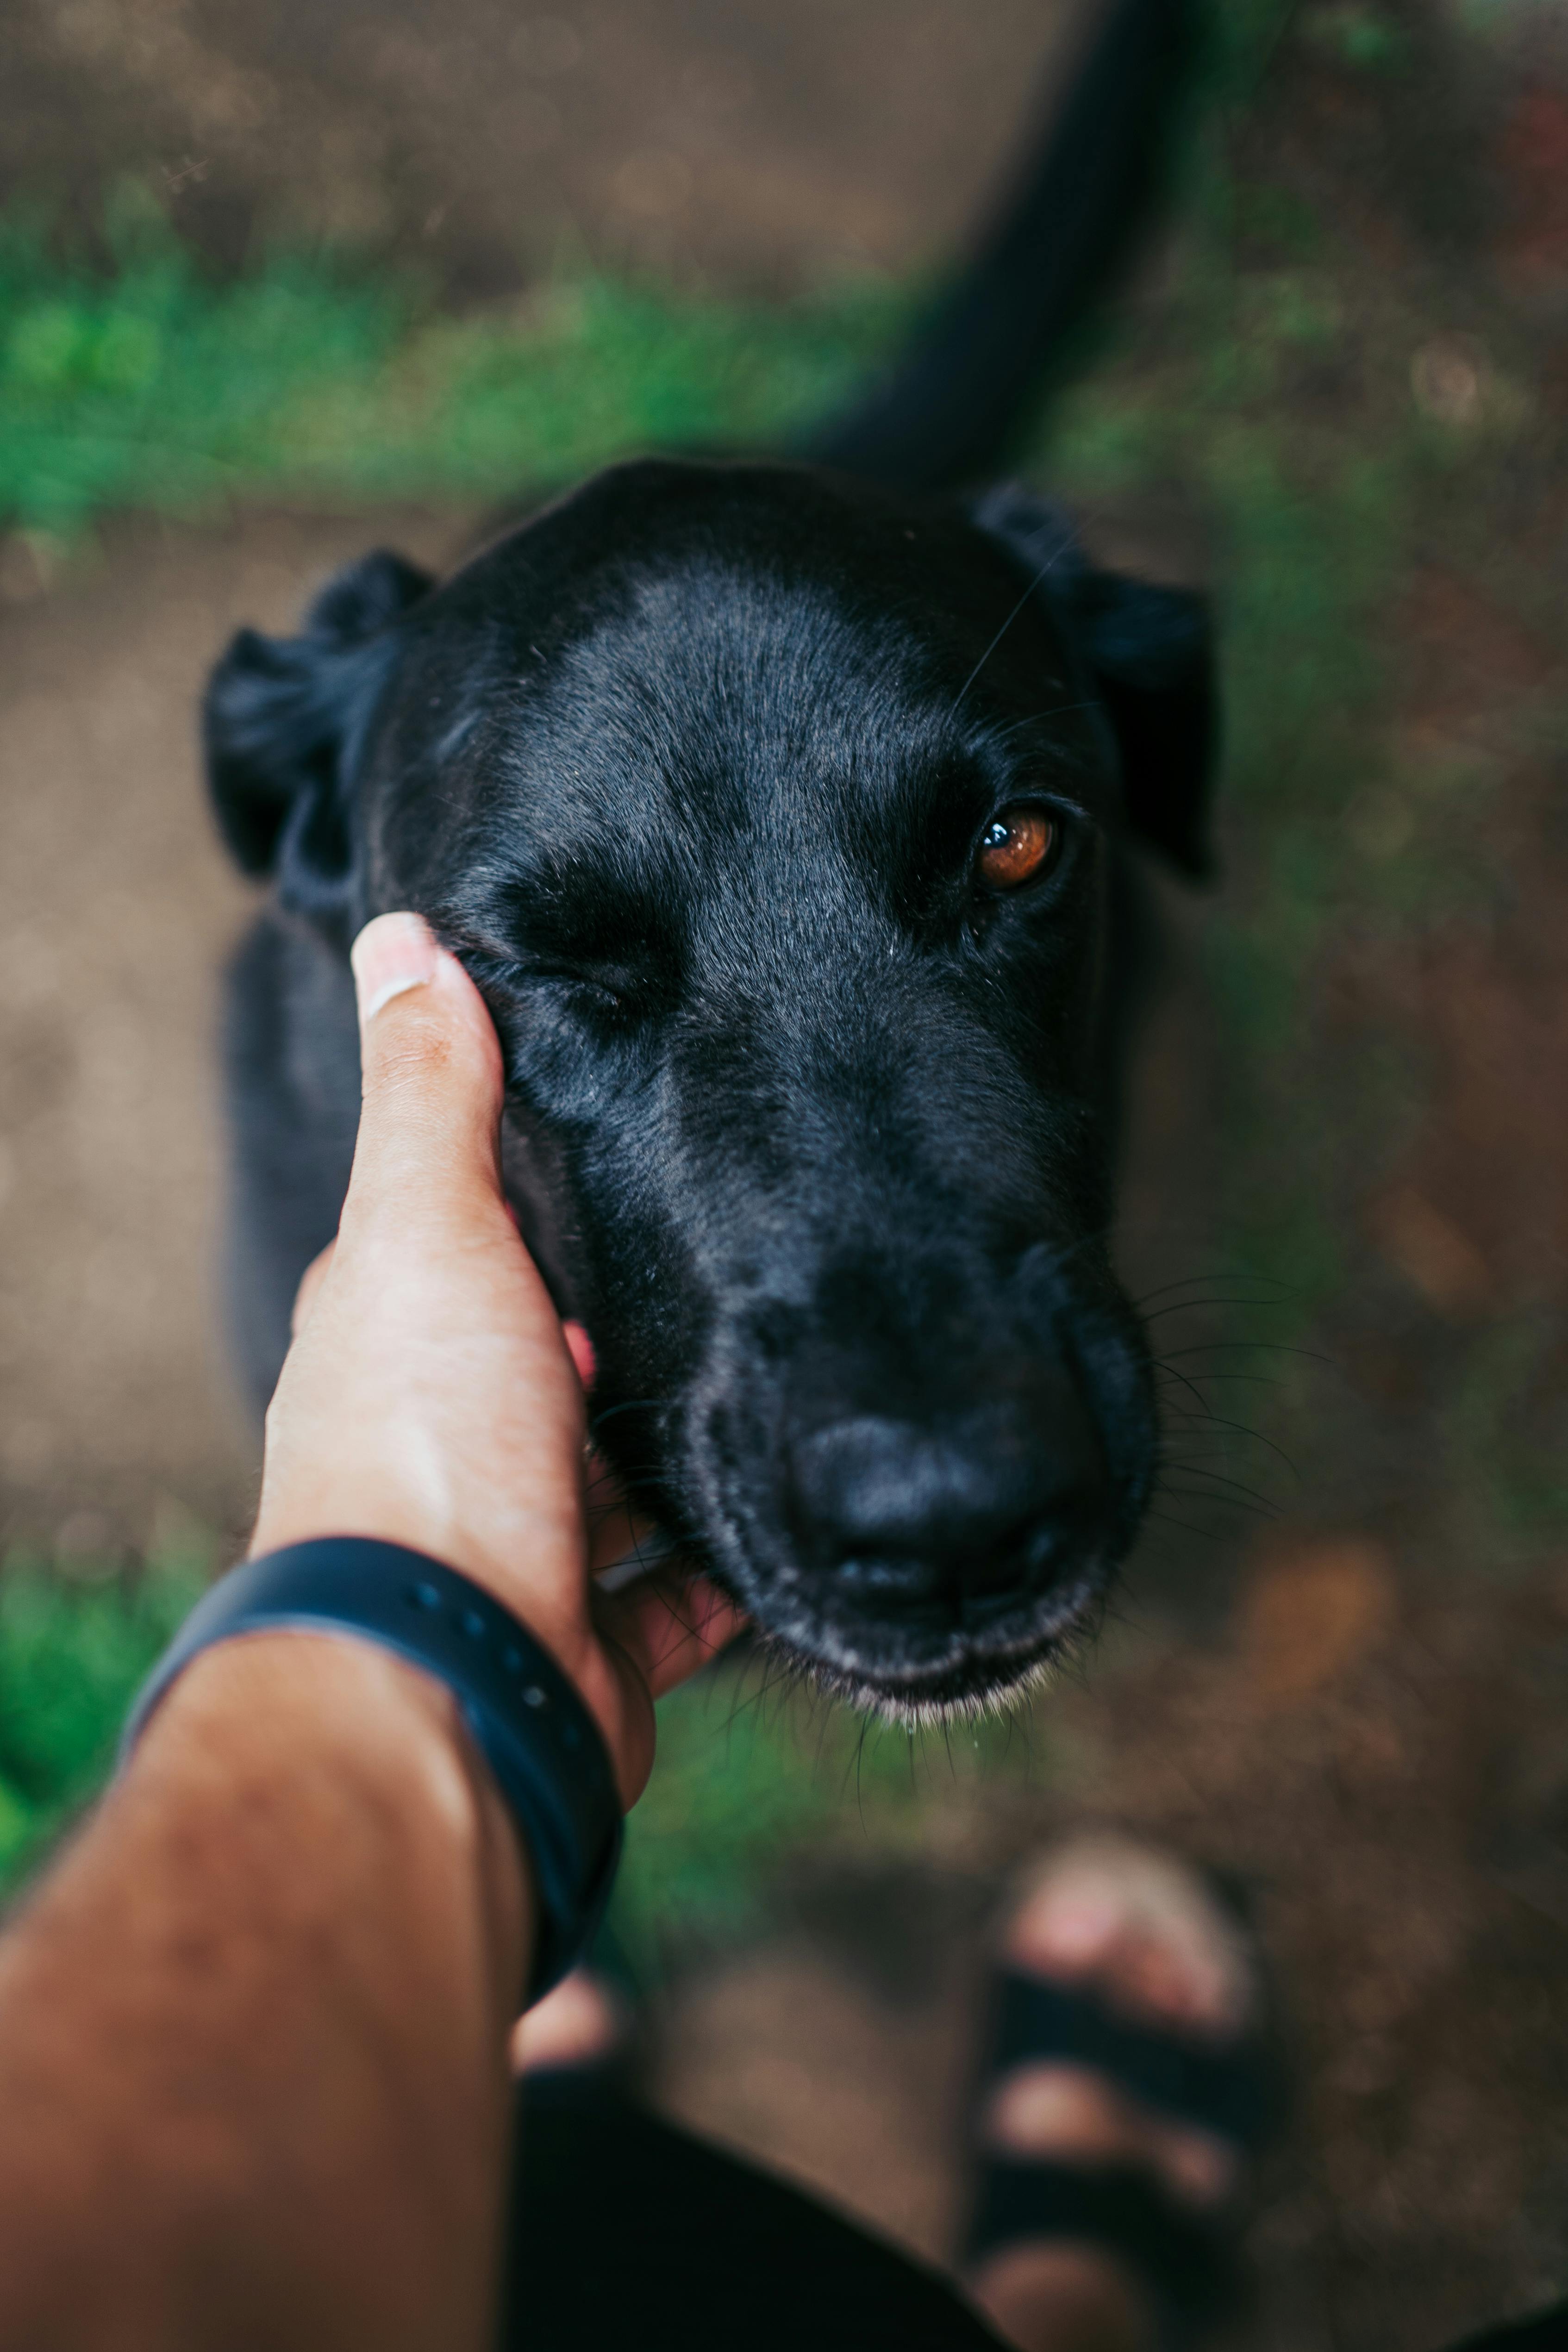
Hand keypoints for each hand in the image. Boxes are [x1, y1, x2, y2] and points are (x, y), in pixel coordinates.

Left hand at [250, 911, 745, 1803]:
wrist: (456, 1677)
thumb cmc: (430, 1442)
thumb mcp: (430, 1227)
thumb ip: (433, 1090)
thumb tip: (402, 936)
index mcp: (402, 1338)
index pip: (472, 1248)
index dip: (542, 1206)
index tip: (638, 1154)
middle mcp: (454, 1445)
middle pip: (559, 1368)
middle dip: (637, 1332)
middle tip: (758, 1269)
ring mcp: (528, 1551)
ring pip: (629, 1483)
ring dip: (695, 1450)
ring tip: (800, 1382)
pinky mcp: (597, 1643)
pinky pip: (686, 1597)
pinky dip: (738, 1568)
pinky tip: (801, 1518)